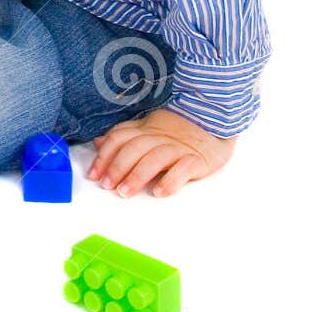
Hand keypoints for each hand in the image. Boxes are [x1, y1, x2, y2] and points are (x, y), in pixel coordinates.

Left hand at [87, 107, 234, 197]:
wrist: (215, 119)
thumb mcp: (148, 127)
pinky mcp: (198, 159)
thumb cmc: (177, 129)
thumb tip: (98, 142)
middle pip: (134, 148)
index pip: (120, 137)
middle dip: (117, 167)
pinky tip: (159, 192)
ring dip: (137, 176)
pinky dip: (170, 181)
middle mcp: (160, 136)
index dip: (104, 155)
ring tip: (124, 192)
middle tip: (107, 185)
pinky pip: (183, 169)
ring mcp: (179, 147)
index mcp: (146, 128)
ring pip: (155, 159)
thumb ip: (125, 135)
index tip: (94, 174)